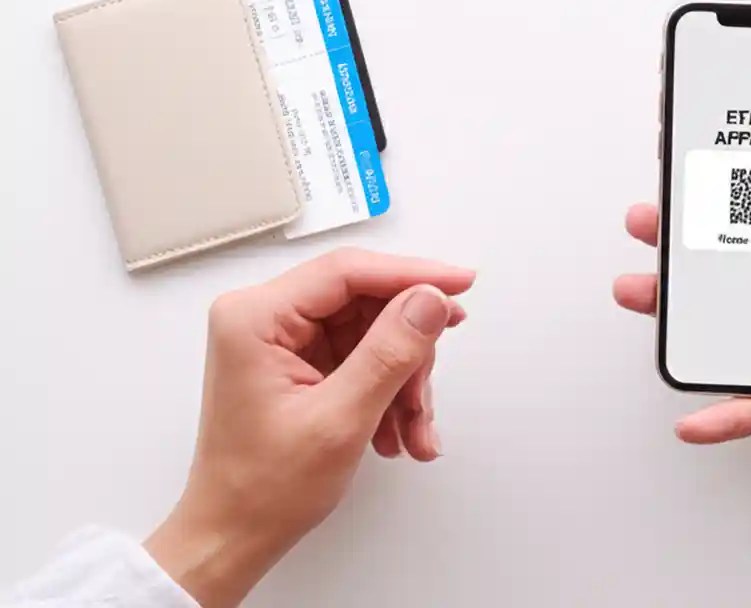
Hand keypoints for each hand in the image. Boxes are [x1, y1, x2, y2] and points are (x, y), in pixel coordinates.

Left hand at [145, 249, 475, 607]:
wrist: (233, 535)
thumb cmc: (262, 489)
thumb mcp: (339, 420)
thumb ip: (389, 353)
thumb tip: (429, 301)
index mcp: (256, 318)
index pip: (348, 272)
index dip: (412, 275)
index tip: (460, 285)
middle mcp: (264, 318)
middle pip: (366, 303)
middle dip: (408, 350)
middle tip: (426, 391)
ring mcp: (282, 340)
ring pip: (372, 333)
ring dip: (403, 380)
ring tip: (413, 428)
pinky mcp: (298, 361)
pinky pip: (363, 357)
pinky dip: (389, 392)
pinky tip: (399, 431)